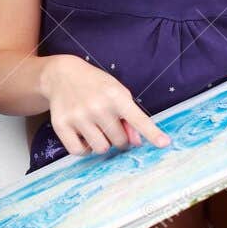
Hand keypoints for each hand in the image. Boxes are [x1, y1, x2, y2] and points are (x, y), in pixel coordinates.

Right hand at [40, 55, 169, 157]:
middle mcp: (97, 106)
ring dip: (102, 143)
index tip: (165, 143)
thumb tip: (136, 142)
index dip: (152, 133)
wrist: (62, 76)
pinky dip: (84, 149)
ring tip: (96, 128)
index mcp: (115, 96)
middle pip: (119, 141)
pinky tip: (84, 136)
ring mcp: (78, 116)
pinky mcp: (61, 125)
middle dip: (119, 137)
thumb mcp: (117, 92)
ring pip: (101, 148)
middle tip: (110, 125)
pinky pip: (79, 151)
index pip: (138, 119)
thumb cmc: (96, 86)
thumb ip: (130, 116)